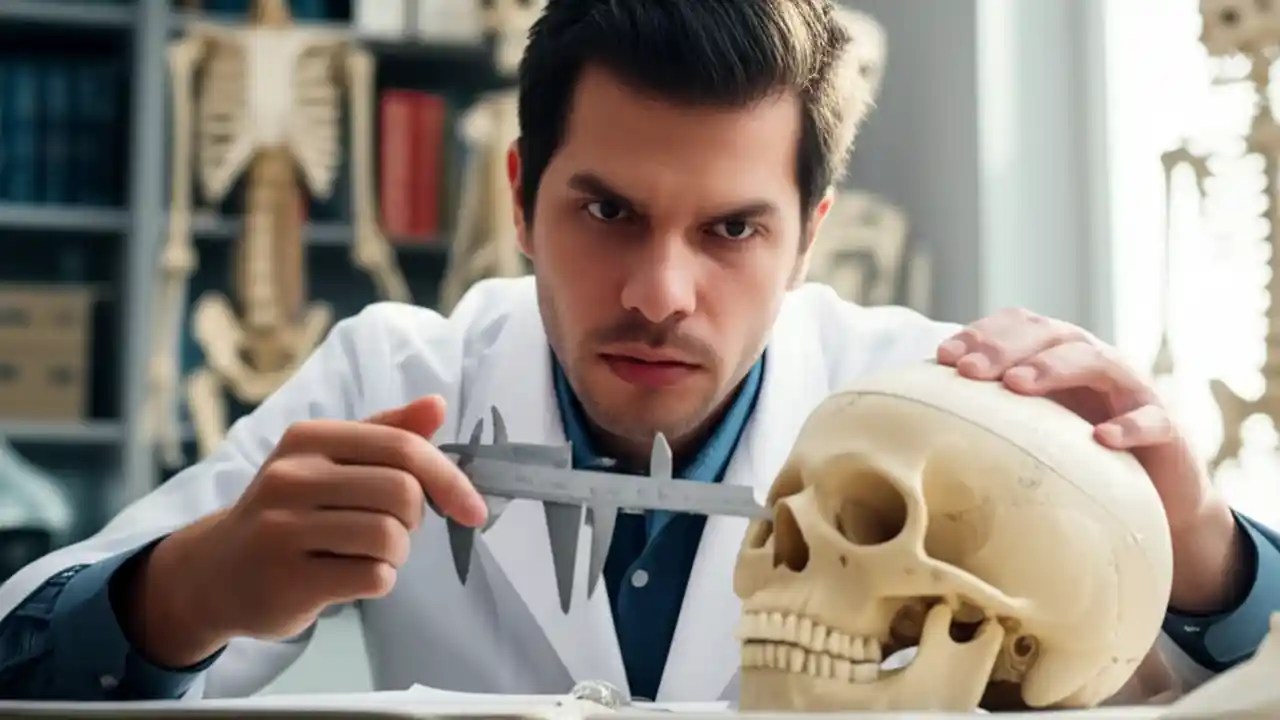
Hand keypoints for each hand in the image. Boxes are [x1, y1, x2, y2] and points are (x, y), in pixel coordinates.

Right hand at [120, 395, 485, 667]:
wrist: (214, 573)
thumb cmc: (288, 512)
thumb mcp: (327, 462)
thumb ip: (386, 434)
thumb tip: (437, 405)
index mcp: (308, 439)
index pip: (403, 448)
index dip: (449, 479)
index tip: (473, 510)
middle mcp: (290, 477)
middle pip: (403, 494)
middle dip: (413, 521)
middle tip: (386, 529)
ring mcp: (283, 529)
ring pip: (390, 538)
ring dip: (396, 554)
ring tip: (365, 554)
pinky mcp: (287, 580)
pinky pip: (373, 577)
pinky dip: (378, 581)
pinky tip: (349, 577)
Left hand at [935, 307, 1208, 527]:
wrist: (1156, 499)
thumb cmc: (1078, 457)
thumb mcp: (1030, 432)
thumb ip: (989, 418)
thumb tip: (916, 423)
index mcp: (1057, 356)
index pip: (1019, 326)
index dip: (982, 333)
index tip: (941, 357)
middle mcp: (1094, 362)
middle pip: (1050, 335)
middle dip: (1005, 347)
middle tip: (967, 370)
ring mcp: (1131, 391)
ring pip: (1096, 361)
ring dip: (1053, 369)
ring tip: (1016, 385)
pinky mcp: (1166, 429)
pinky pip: (1151, 420)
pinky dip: (1128, 426)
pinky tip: (1101, 439)